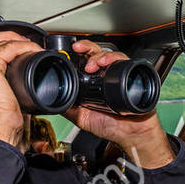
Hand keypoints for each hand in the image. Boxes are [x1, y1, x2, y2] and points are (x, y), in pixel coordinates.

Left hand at [64, 40, 174, 168]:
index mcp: (94, 82)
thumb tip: (52, 100)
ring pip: (109, 54)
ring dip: (99, 55)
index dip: (78, 54)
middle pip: (96, 52)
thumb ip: (68, 108)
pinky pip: (125, 61)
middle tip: (79, 49)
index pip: (85, 61)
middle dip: (87, 48)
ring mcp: (120, 75)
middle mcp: (107, 76)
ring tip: (94, 63)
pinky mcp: (132, 76)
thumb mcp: (82, 118)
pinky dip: (116, 59)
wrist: (132, 135)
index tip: (70, 52)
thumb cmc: (111, 127)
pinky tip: (108, 63)